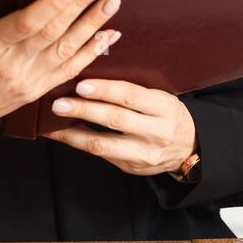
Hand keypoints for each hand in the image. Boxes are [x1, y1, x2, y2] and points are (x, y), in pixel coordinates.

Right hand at [0, 0, 121, 145]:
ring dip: (92, 27)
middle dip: (80, 8)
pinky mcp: (38, 90)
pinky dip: (91, 53)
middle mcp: (13, 64)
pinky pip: (69, 71)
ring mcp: (29, 79)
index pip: (28, 23)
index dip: (53, 4)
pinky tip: (108, 37)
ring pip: (67, 51)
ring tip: (111, 4)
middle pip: (54, 33)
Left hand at [42, 80, 197, 177]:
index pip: (131, 96)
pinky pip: (101, 155)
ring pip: (104, 144)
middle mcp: (156, 131)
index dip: (105, 90)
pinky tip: (64, 134)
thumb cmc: (167, 115)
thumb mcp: (161, 98)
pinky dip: (79, 143)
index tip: (81, 84)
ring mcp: (144, 153)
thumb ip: (135, 92)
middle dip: (84, 110)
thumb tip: (94, 74)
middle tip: (59, 103)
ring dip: (74, 133)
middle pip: (115, 119)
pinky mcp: (132, 167)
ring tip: (54, 122)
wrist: (188, 148)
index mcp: (164, 107)